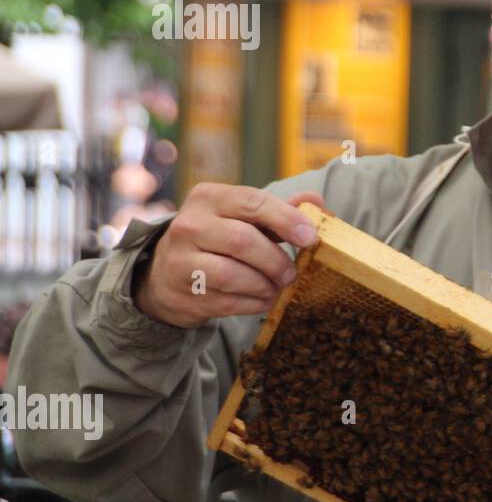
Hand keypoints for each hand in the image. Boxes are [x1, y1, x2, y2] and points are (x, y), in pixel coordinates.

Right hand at [133, 183, 323, 327]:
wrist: (165, 274)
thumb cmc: (218, 238)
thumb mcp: (242, 217)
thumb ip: (278, 209)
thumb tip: (316, 201)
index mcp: (209, 198)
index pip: (252, 202)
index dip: (286, 220)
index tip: (310, 238)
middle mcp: (189, 225)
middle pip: (243, 241)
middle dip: (276, 261)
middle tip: (292, 273)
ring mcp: (180, 260)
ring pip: (233, 275)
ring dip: (265, 285)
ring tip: (277, 287)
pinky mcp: (182, 293)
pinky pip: (227, 302)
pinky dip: (254, 303)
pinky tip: (263, 299)